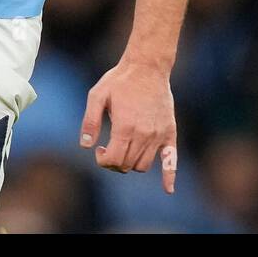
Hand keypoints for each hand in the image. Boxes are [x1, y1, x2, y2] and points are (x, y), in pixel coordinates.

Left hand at [79, 59, 177, 193]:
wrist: (148, 66)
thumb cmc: (120, 79)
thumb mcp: (97, 95)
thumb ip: (90, 121)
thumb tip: (86, 145)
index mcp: (124, 127)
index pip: (113, 160)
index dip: (102, 160)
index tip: (99, 149)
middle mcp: (143, 135)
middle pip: (126, 165)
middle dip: (113, 162)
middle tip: (108, 148)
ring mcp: (158, 135)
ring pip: (143, 165)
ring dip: (131, 163)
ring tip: (124, 149)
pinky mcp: (169, 133)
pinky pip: (171, 160)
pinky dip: (169, 176)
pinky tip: (168, 189)